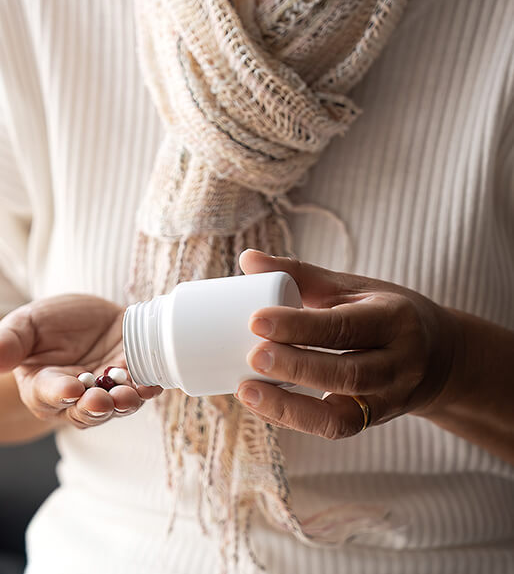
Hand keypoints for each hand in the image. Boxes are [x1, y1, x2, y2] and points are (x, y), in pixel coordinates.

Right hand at [0, 295, 161, 428]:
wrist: (85, 318)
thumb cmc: (48, 324)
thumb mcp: (24, 324)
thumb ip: (8, 341)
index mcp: (41, 387)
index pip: (47, 395)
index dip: (59, 393)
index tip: (71, 389)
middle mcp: (74, 399)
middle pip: (83, 412)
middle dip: (95, 408)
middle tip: (103, 400)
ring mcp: (105, 392)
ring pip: (114, 408)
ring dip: (123, 404)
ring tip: (130, 396)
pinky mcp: (131, 382)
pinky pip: (140, 392)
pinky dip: (147, 390)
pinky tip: (152, 385)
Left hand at [236, 249, 458, 439]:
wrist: (440, 358)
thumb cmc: (383, 313)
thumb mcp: (352, 287)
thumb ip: (300, 274)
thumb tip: (247, 258)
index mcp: (395, 318)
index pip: (345, 325)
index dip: (299, 326)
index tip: (255, 320)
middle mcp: (400, 363)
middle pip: (348, 372)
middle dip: (296, 366)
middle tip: (252, 356)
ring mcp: (390, 399)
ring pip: (343, 414)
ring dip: (290, 406)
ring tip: (247, 390)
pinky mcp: (373, 421)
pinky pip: (334, 428)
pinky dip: (293, 419)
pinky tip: (261, 405)